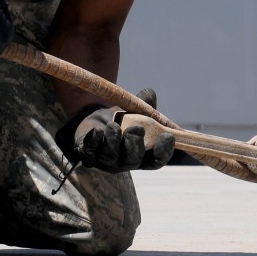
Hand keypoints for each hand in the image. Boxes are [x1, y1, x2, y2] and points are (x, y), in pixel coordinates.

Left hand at [56, 105, 175, 172]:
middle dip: (135, 145)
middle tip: (136, 129)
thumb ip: (145, 104)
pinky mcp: (89, 154)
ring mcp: (107, 160)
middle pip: (134, 160)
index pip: (157, 160)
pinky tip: (97, 130)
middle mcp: (126, 162)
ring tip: (113, 125)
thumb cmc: (123, 120)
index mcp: (143, 155)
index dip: (164, 151)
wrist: (97, 121)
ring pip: (111, 155)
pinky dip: (94, 140)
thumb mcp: (136, 111)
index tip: (168, 136)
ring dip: (113, 141)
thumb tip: (148, 93)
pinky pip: (91, 150)